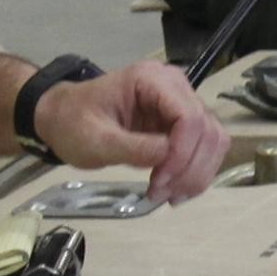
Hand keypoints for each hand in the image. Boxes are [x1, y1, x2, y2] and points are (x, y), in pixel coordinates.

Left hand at [32, 60, 227, 198]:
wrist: (63, 118)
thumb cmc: (73, 123)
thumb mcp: (95, 139)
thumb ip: (133, 147)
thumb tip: (168, 158)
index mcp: (152, 79)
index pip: (189, 116)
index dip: (182, 153)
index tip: (158, 182)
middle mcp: (175, 87)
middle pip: (207, 130)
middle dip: (189, 168)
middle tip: (161, 194)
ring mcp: (181, 105)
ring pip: (213, 141)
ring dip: (196, 174)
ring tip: (167, 195)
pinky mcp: (181, 125)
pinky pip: (204, 150)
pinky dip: (195, 173)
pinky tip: (174, 190)